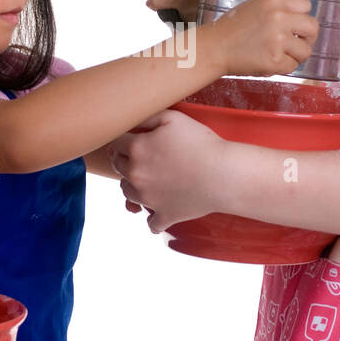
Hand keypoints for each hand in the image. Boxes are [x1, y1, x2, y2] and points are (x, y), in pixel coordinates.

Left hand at [112, 110, 226, 232]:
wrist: (224, 174)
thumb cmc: (201, 143)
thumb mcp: (173, 118)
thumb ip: (147, 117)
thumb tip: (131, 122)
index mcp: (136, 149)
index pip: (116, 143)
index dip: (123, 139)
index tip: (130, 138)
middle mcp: (136, 175)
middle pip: (118, 167)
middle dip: (125, 160)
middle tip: (140, 157)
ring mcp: (148, 198)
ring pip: (127, 193)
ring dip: (133, 186)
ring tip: (147, 180)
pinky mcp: (163, 215)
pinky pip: (151, 223)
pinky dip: (153, 218)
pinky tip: (158, 210)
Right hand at [206, 0, 318, 76]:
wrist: (214, 48)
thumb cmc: (232, 29)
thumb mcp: (256, 6)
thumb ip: (279, 9)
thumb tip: (300, 20)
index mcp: (274, 0)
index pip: (306, 6)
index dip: (301, 17)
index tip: (295, 24)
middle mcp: (279, 17)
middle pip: (313, 27)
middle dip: (307, 37)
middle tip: (297, 42)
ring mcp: (278, 39)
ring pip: (306, 50)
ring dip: (296, 55)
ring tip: (280, 54)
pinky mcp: (275, 60)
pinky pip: (293, 66)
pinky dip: (283, 67)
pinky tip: (270, 61)